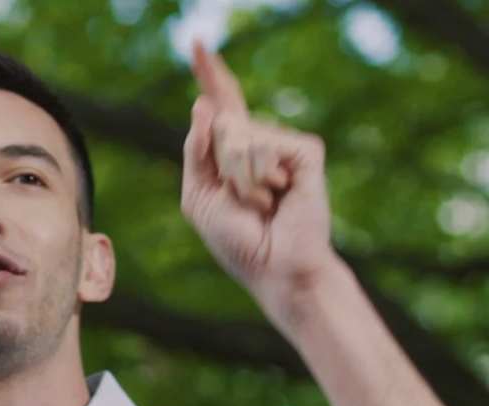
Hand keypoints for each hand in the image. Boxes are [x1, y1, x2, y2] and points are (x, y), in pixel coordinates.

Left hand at [181, 41, 341, 320]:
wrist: (273, 266)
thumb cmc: (236, 239)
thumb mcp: (198, 197)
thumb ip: (195, 152)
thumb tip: (204, 105)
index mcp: (230, 152)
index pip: (219, 105)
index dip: (210, 75)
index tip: (197, 42)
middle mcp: (258, 141)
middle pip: (220, 123)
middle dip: (220, 167)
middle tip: (243, 201)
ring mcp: (283, 144)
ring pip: (238, 138)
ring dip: (240, 180)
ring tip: (261, 204)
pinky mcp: (306, 151)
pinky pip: (264, 147)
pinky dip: (261, 179)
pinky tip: (279, 198)